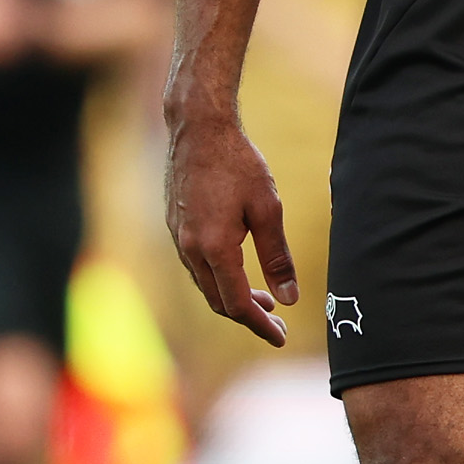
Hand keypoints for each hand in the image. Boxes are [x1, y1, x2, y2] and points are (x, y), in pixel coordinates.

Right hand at [165, 104, 297, 347]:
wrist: (198, 127)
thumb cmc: (238, 162)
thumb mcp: (268, 208)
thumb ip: (277, 256)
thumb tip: (289, 298)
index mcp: (215, 248)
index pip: (237, 304)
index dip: (260, 325)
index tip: (280, 337)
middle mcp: (190, 249)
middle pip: (217, 301)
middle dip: (248, 316)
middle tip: (277, 321)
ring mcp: (177, 238)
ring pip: (205, 284)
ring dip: (232, 297)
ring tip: (264, 299)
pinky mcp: (174, 225)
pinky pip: (195, 266)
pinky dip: (218, 278)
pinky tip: (237, 269)